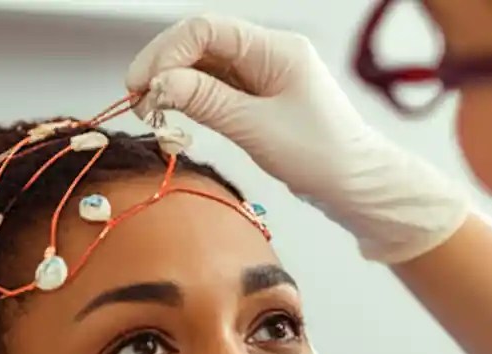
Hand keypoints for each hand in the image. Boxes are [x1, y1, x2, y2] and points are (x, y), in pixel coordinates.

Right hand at [126, 15, 469, 263]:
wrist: (356, 185)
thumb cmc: (321, 156)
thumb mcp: (257, 129)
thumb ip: (206, 101)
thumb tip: (159, 84)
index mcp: (275, 49)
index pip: (206, 30)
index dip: (166, 53)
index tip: (141, 86)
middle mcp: (267, 54)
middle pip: (200, 43)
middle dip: (163, 67)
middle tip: (135, 101)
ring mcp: (262, 75)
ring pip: (204, 66)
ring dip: (172, 83)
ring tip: (149, 111)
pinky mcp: (258, 98)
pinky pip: (214, 87)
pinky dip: (190, 98)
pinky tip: (172, 114)